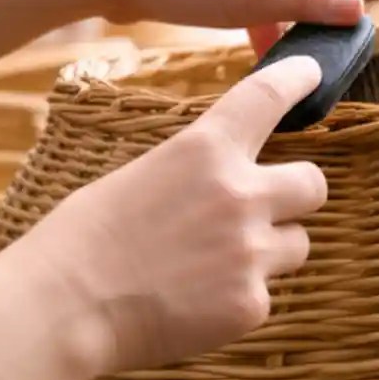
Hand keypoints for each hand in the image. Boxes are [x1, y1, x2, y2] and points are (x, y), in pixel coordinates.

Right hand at [16, 56, 326, 374]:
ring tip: (212, 268)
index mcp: (204, 149)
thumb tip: (218, 186)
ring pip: (295, 245)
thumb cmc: (82, 238)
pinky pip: (263, 296)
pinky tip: (193, 305)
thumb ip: (194, 174)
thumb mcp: (139, 176)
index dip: (296, 80)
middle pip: (314, 183)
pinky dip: (236, 301)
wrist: (64, 305)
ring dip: (267, 252)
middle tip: (271, 206)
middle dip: (299, 194)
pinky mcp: (250, 304)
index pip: (266, 97)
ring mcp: (251, 252)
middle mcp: (240, 194)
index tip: (311, 73)